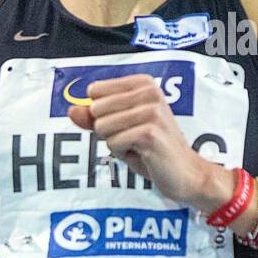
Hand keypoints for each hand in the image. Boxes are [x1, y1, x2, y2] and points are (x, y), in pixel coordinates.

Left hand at [67, 74, 218, 206]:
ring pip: (102, 127)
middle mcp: (150, 91)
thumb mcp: (120, 128)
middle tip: (134, 137)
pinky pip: (112, 143)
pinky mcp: (150, 133)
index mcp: (144, 83)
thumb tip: (72, 110)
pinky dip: (122, 154)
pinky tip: (143, 154)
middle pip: (96, 109)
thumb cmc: (152, 149)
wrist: (185, 173)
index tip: (127, 123)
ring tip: (138, 146)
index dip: (102, 114)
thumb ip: (95, 117)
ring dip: (115, 143)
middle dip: (108, 130)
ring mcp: (152, 111)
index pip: (95, 91)